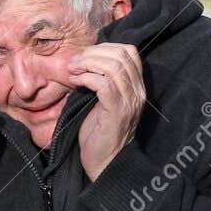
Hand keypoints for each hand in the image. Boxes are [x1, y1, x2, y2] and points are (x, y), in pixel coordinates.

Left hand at [70, 43, 144, 181]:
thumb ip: (100, 79)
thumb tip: (82, 59)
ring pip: (113, 66)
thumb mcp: (101, 100)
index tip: (84, 57)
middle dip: (93, 53)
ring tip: (73, 71)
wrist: (104, 162)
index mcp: (136, 87)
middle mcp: (137, 92)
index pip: (129, 52)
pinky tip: (76, 82)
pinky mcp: (117, 112)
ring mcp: (129, 102)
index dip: (105, 47)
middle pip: (121, 55)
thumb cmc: (99, 132)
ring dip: (87, 64)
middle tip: (74, 63)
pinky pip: (104, 84)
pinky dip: (86, 78)